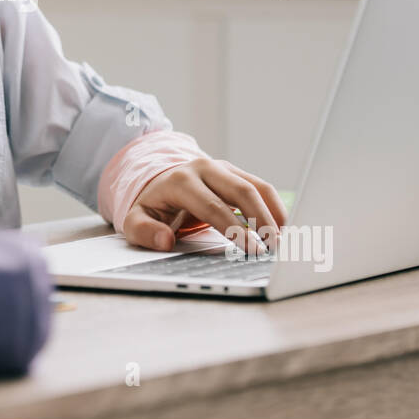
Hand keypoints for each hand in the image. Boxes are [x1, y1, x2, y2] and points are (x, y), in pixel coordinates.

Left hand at [124, 157, 287, 254]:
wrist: (158, 182)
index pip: (213, 207)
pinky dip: (274, 207)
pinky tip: (281, 228)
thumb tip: (164, 241)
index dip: (235, 230)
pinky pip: (261, 187)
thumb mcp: (135, 221)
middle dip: (261, 221)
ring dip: (273, 213)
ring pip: (256, 186)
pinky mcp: (235, 172)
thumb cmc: (152, 207)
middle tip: (274, 248)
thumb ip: (145, 232)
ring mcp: (222, 168)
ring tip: (283, 241)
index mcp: (180, 181)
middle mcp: (204, 169)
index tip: (253, 250)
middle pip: (241, 192)